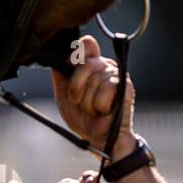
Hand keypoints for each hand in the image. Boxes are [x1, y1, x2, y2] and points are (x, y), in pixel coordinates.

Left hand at [50, 35, 134, 153]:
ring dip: (88, 102)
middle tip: (79, 101)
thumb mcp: (64, 96)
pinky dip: (100, 105)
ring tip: (93, 109)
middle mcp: (105, 66)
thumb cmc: (83, 117)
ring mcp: (116, 75)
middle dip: (76, 88)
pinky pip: (106, 90)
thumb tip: (56, 60)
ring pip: (94, 80)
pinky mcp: (126, 86)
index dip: (76, 55)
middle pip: (84, 63)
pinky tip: (104, 111)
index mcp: (91, 65)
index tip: (71, 68)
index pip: (86, 44)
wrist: (98, 138)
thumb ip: (61, 76)